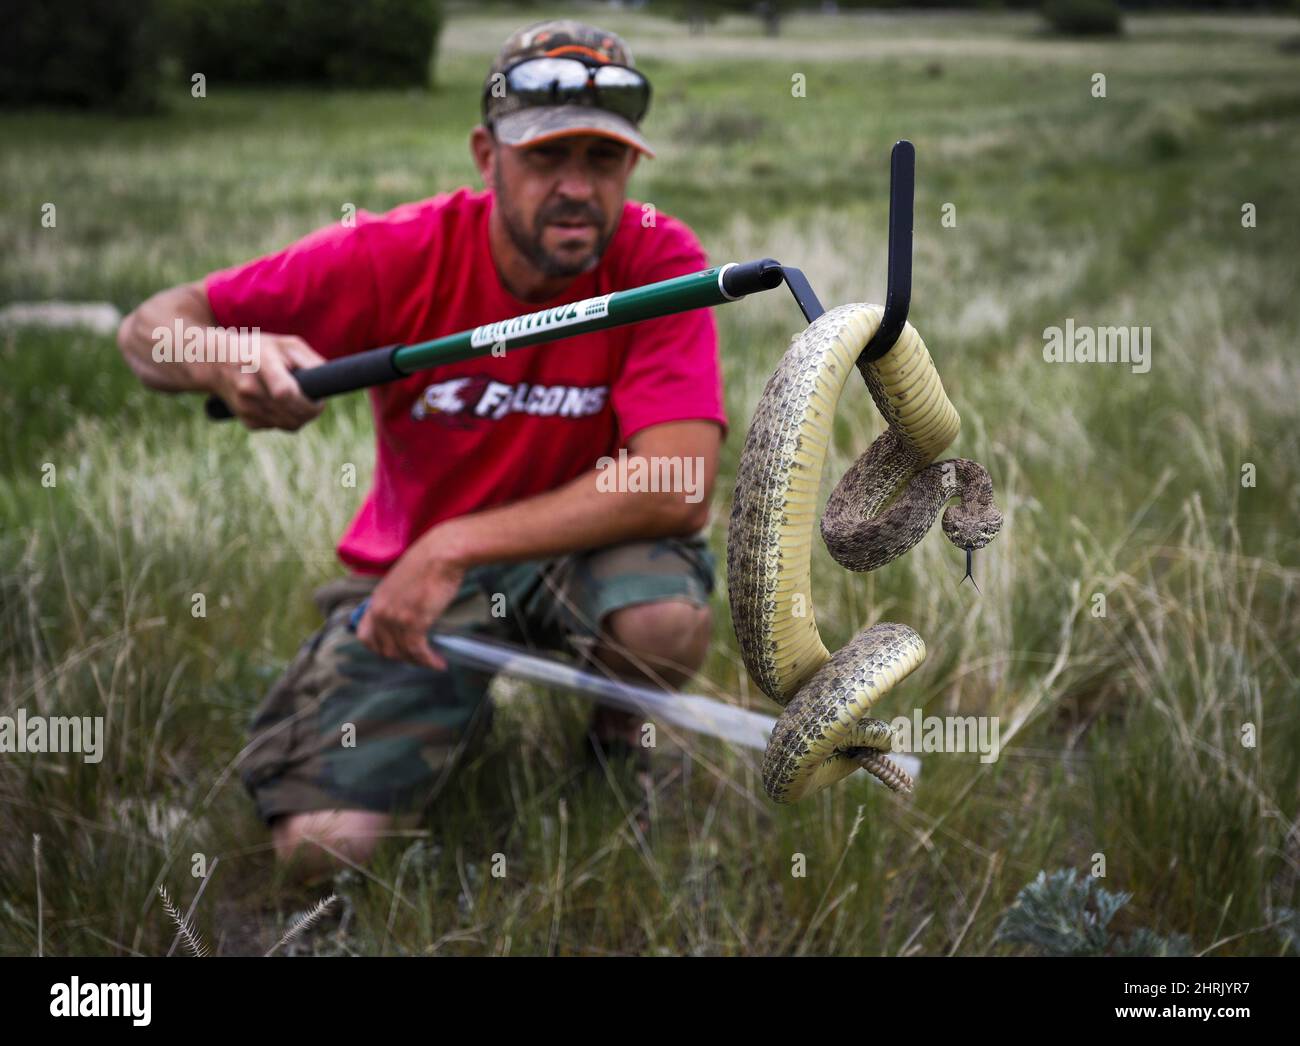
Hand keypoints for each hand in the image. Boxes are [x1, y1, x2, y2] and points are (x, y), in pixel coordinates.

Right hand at [212, 333, 326, 430]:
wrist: (214, 360)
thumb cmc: (258, 349)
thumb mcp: (285, 344)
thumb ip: (310, 360)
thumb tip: (328, 382)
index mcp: (260, 363)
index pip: (284, 392)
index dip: (308, 402)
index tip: (319, 399)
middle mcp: (249, 388)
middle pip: (292, 415)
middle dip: (312, 412)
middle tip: (316, 402)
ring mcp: (245, 407)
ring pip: (289, 425)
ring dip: (302, 417)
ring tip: (302, 401)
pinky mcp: (246, 420)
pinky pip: (278, 427)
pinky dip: (287, 419)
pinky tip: (282, 404)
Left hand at [356, 539, 465, 668]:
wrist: (441, 553)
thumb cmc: (428, 562)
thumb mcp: (402, 581)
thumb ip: (397, 600)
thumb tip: (406, 614)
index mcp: (376, 600)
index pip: (364, 636)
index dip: (378, 647)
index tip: (395, 649)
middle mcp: (381, 612)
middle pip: (383, 649)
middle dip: (402, 657)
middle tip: (418, 657)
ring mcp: (395, 618)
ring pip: (401, 653)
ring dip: (418, 662)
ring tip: (433, 661)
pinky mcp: (413, 623)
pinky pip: (417, 651)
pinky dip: (429, 661)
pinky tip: (439, 663)